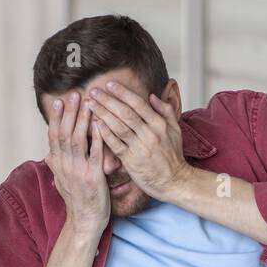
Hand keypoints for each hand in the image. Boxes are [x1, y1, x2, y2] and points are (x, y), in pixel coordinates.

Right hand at [45, 92, 109, 239]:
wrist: (85, 221)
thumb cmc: (78, 201)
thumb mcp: (62, 182)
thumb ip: (57, 166)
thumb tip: (49, 155)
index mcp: (58, 165)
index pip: (54, 136)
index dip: (57, 118)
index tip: (59, 101)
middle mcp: (65, 166)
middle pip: (65, 133)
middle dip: (69, 112)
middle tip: (74, 94)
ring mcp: (78, 171)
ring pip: (77, 140)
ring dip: (82, 120)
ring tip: (87, 103)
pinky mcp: (93, 177)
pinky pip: (94, 153)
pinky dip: (96, 137)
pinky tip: (100, 123)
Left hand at [88, 83, 190, 200]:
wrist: (174, 181)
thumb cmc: (173, 155)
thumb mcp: (176, 130)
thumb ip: (166, 111)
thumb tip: (153, 96)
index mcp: (159, 124)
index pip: (138, 103)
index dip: (123, 93)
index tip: (110, 84)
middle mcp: (149, 134)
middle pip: (125, 113)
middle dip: (107, 100)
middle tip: (93, 91)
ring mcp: (139, 147)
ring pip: (118, 126)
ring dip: (102, 113)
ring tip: (90, 104)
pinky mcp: (131, 161)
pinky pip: (115, 145)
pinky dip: (105, 134)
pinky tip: (95, 124)